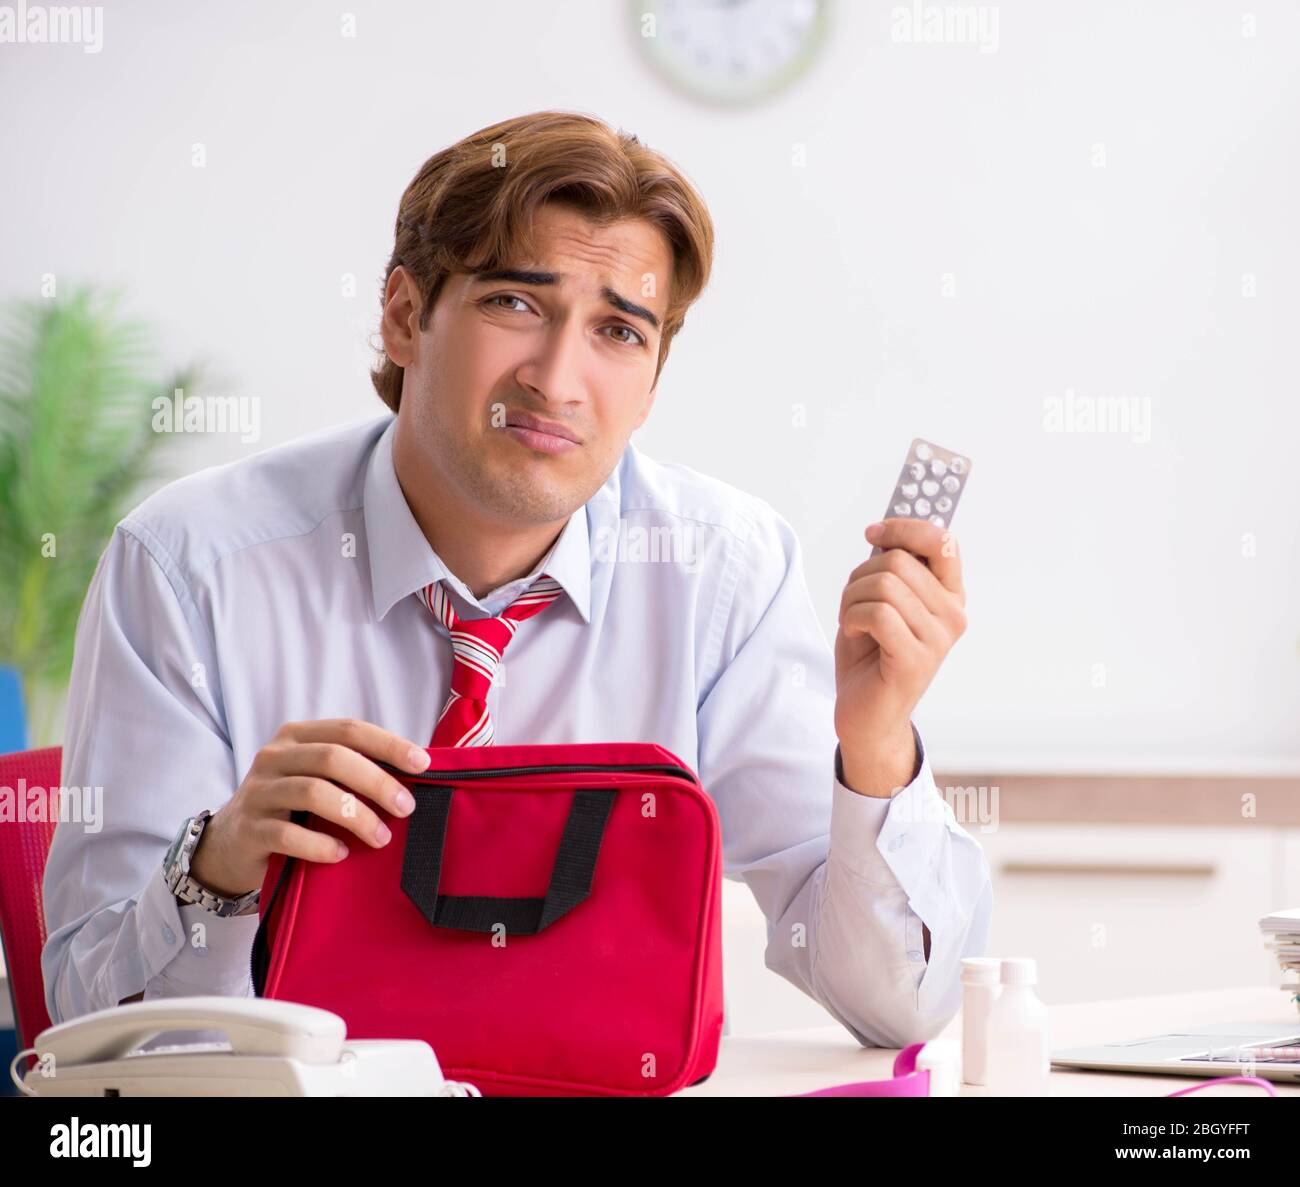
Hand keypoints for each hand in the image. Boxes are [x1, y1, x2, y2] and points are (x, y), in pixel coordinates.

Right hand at [188, 718, 432, 896]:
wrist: (230, 844)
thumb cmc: (290, 808)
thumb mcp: (316, 779)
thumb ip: (352, 771)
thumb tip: (415, 775)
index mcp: (297, 737)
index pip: (349, 730)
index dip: (388, 744)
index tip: (422, 764)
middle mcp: (274, 757)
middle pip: (333, 758)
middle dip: (376, 781)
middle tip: (405, 807)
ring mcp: (258, 791)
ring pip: (313, 792)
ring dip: (355, 815)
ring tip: (381, 837)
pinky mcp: (249, 829)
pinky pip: (288, 834)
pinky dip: (320, 845)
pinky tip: (340, 854)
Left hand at [834, 517, 966, 793]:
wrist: (865, 715)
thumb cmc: (870, 655)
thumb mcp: (882, 602)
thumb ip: (892, 570)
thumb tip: (884, 531)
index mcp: (949, 596)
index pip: (942, 542)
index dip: (904, 528)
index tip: (873, 532)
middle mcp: (953, 616)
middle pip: (898, 561)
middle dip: (860, 576)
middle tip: (852, 602)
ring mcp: (939, 639)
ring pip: (884, 585)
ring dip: (851, 599)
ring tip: (853, 622)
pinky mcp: (916, 660)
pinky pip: (877, 614)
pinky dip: (852, 619)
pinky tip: (854, 636)